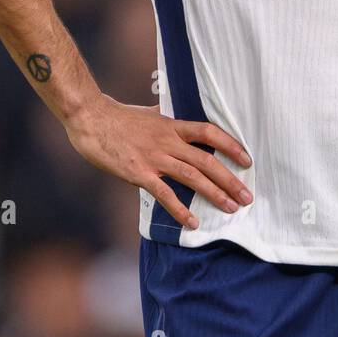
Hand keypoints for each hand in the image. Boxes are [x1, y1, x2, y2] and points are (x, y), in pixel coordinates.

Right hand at [64, 93, 251, 230]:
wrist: (90, 118)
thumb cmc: (118, 117)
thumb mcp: (148, 113)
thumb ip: (165, 118)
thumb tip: (174, 114)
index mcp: (172, 125)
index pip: (210, 133)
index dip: (231, 146)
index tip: (247, 160)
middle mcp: (168, 141)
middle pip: (207, 160)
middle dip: (230, 180)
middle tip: (247, 197)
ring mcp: (154, 157)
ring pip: (192, 176)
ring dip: (214, 194)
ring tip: (231, 208)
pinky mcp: (138, 173)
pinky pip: (164, 193)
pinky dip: (180, 210)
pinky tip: (192, 222)